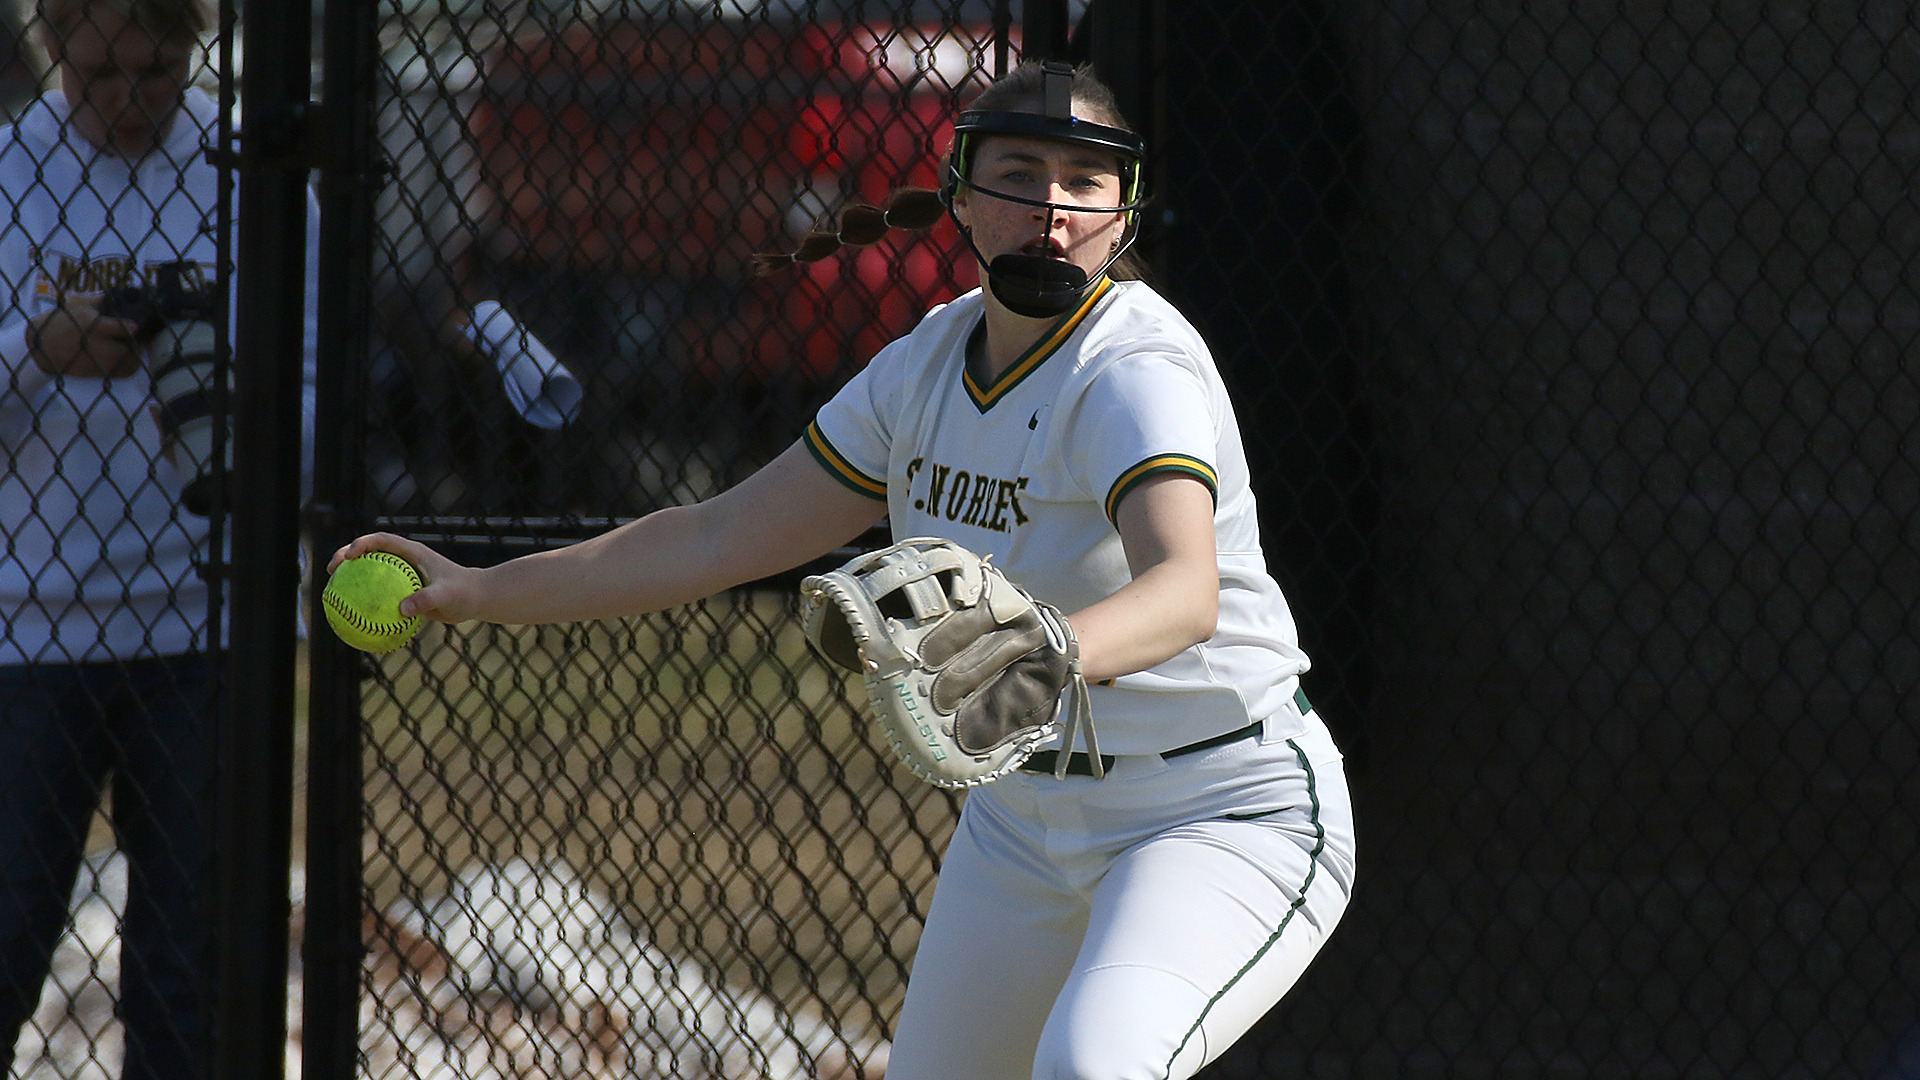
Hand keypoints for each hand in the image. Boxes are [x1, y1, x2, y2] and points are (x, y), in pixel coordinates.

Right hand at [28, 296, 143, 377]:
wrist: (39, 346)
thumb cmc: (60, 322)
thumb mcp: (77, 306)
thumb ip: (101, 301)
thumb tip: (124, 294)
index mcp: (91, 323)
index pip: (124, 328)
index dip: (135, 326)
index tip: (138, 324)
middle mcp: (96, 345)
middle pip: (131, 348)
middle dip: (139, 342)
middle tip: (142, 336)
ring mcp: (96, 361)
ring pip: (130, 363)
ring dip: (137, 355)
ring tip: (137, 346)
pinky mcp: (96, 373)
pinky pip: (122, 373)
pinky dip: (130, 366)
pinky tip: (129, 357)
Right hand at [329, 532, 480, 623]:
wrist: (475, 599)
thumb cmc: (463, 593)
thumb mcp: (447, 595)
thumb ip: (426, 599)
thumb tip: (402, 610)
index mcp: (412, 552)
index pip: (382, 541)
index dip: (363, 544)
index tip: (349, 557)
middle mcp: (404, 560)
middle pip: (369, 553)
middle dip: (345, 556)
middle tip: (330, 571)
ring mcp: (402, 575)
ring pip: (370, 574)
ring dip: (350, 579)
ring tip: (331, 593)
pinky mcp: (403, 590)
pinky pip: (379, 594)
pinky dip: (365, 601)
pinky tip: (353, 619)